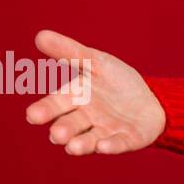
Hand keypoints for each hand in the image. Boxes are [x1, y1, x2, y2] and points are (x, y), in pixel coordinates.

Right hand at [25, 30, 165, 154]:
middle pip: (72, 124)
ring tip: (72, 148)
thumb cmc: (116, 82)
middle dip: (64, 129)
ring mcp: (107, 131)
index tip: (32, 116)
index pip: (57, 104)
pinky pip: (118, 144)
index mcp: (75, 99)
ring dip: (82, 144)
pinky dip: (111, 146)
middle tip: (56, 135)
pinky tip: (103, 147)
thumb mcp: (95, 62)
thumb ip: (70, 52)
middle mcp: (88, 119)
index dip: (45, 110)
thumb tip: (39, 35)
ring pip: (91, 139)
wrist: (151, 98)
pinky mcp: (128, 139)